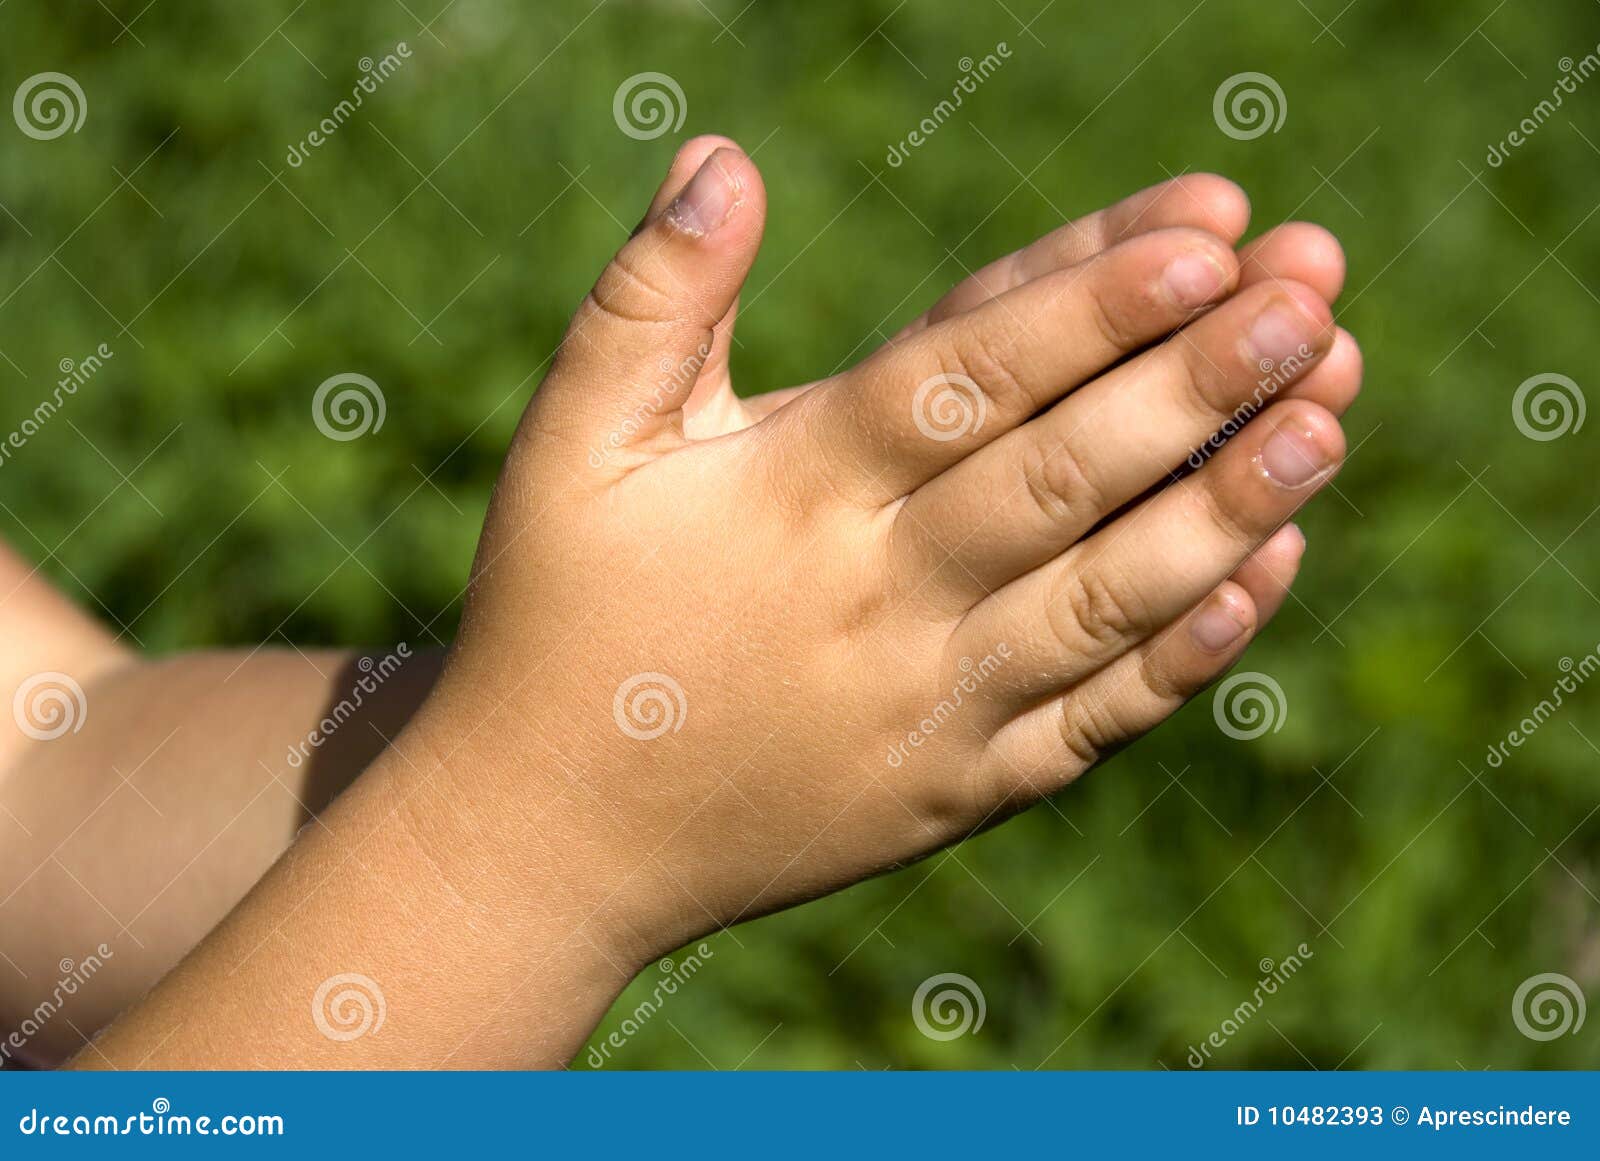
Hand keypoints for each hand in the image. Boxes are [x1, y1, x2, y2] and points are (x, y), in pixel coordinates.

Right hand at [410, 137, 1359, 969]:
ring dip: (1226, 506)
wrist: (550, 837)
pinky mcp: (955, 791)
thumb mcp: (568, 446)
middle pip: (1061, 478)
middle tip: (1312, 290)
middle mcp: (874, 604)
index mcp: (787, 497)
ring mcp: (927, 710)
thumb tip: (723, 157)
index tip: (1206, 231)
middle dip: (1194, 380)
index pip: (960, 383)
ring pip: (1104, 598)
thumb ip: (651, 300)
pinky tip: (1264, 572)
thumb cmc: (560, 619)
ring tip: (1329, 411)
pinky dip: (1185, 651)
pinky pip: (1093, 720)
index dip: (1086, 305)